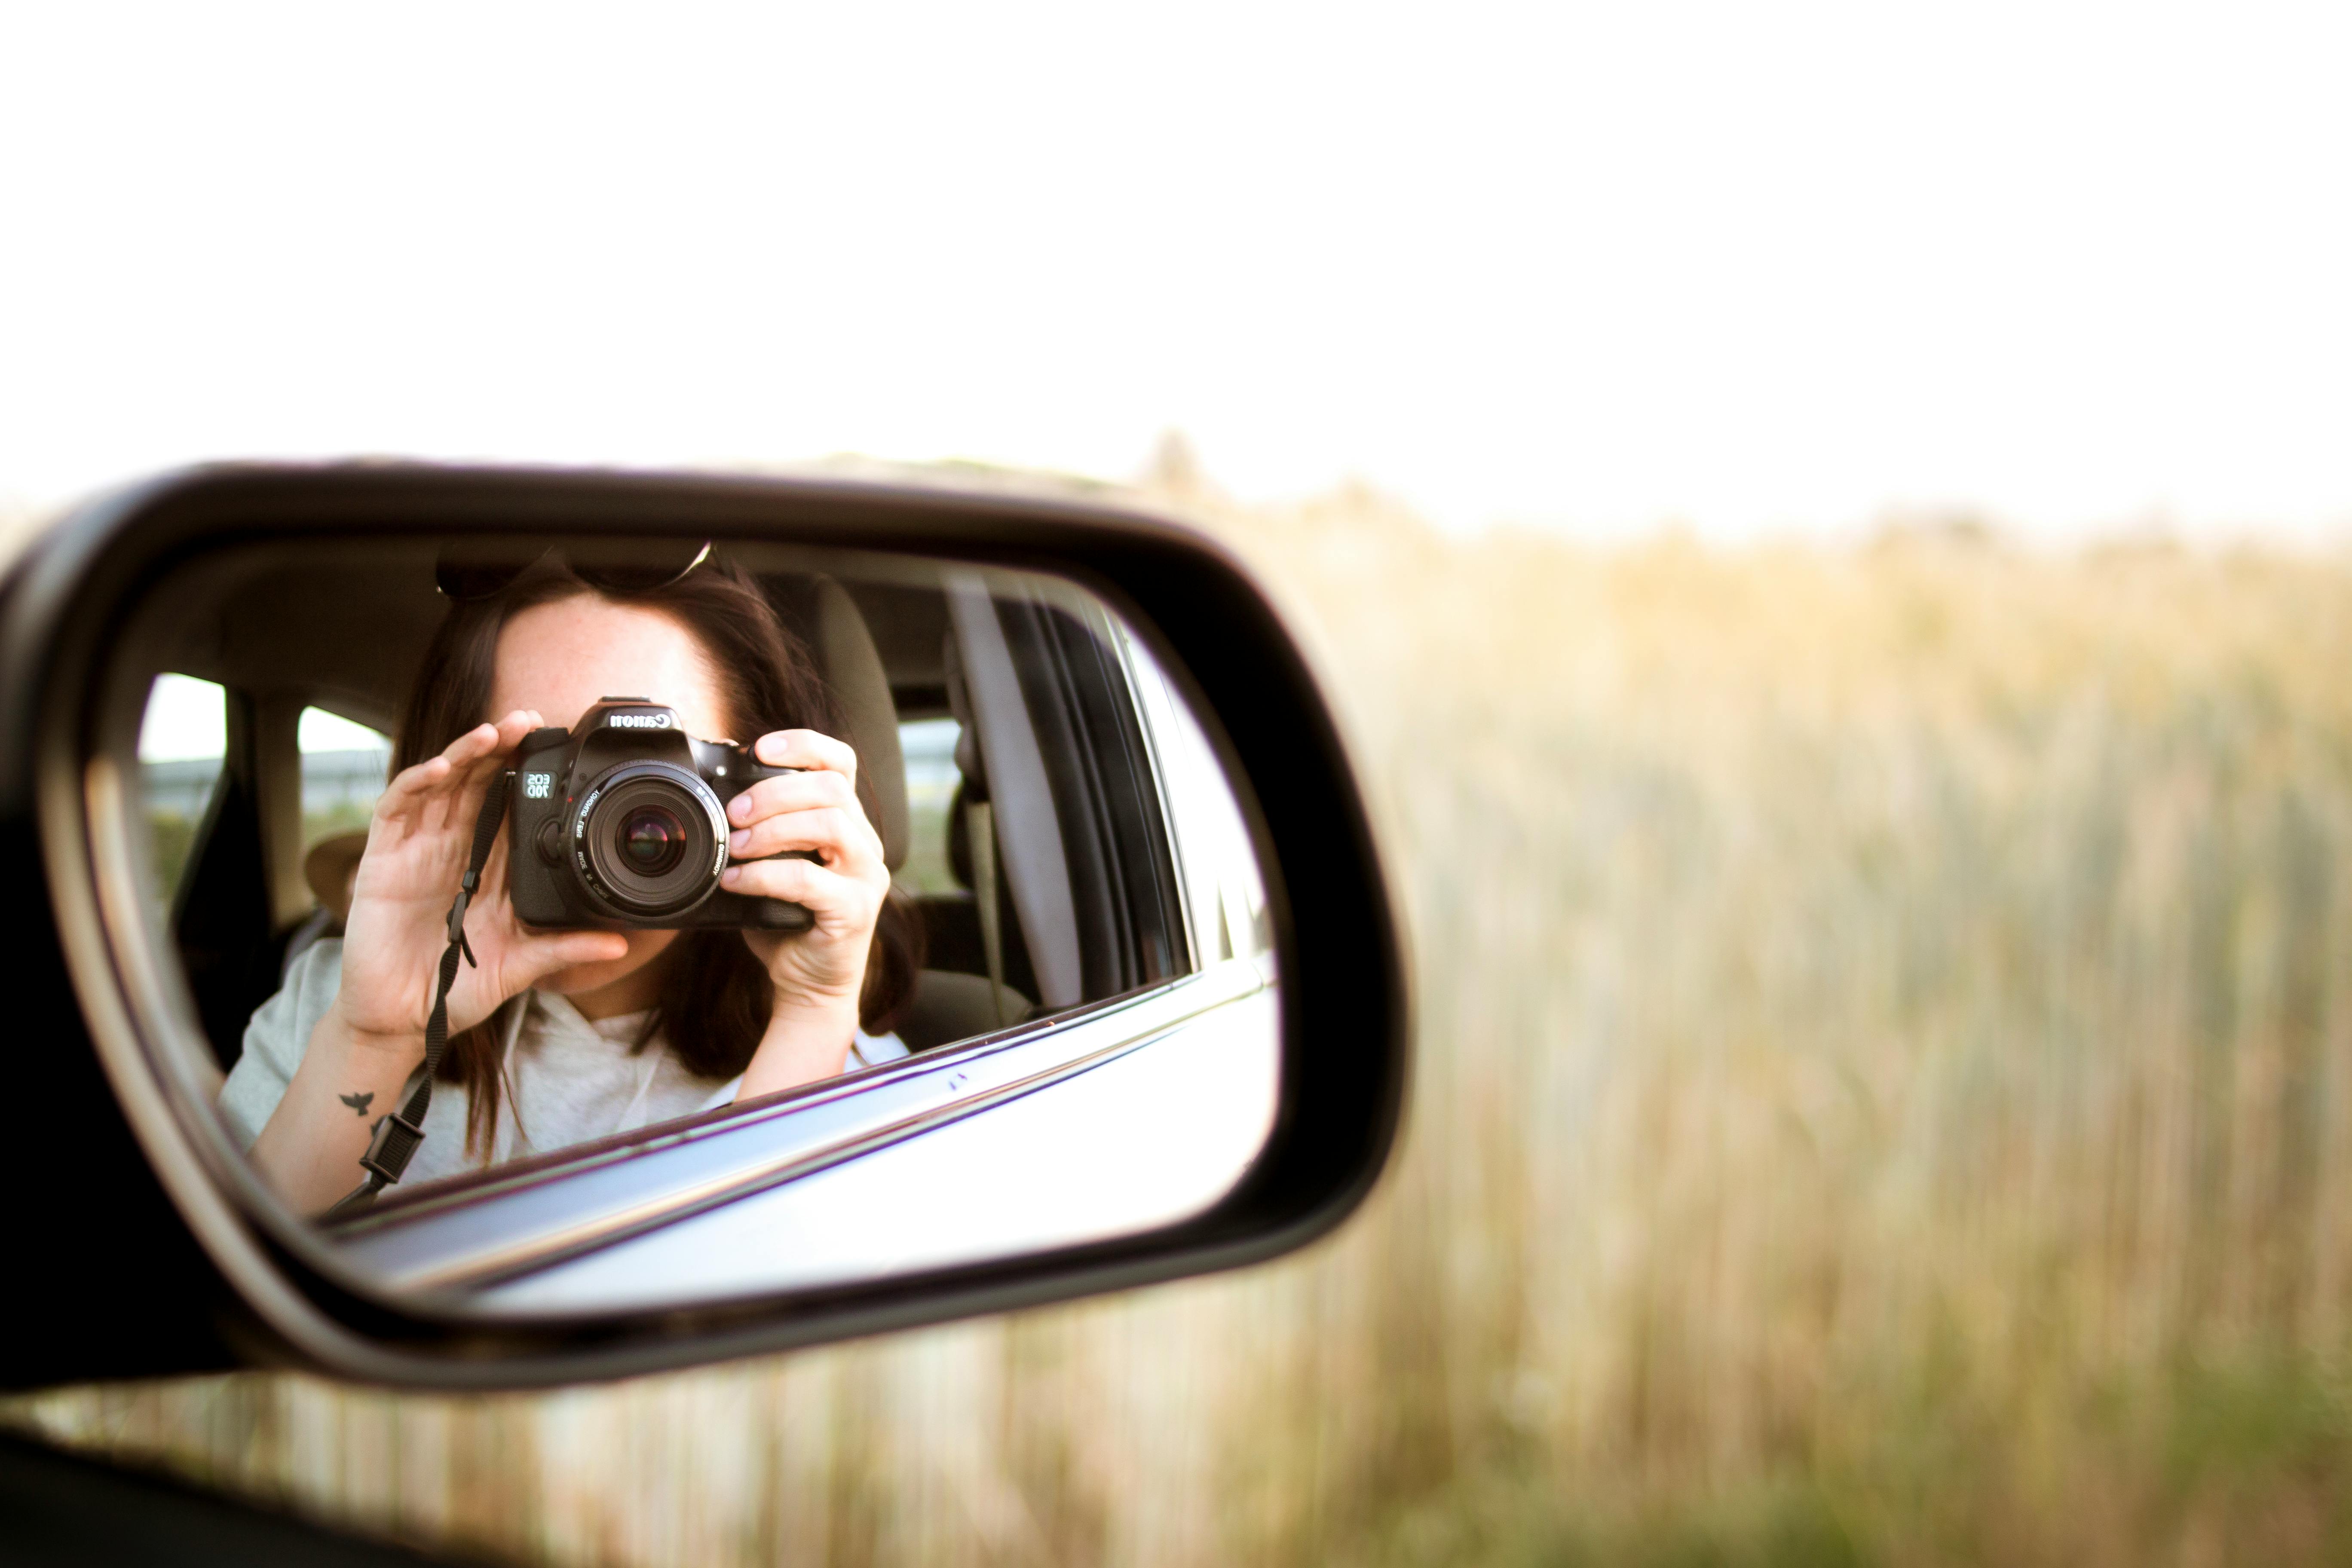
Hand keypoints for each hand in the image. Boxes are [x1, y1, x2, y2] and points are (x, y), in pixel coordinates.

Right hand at [333, 710, 629, 1057]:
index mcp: (489, 865)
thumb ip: (563, 948)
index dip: (528, 774)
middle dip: (500, 748)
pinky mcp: (382, 861)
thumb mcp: (519, 966)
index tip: (559, 748)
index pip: (509, 807)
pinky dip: (414, 784)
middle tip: (530, 721)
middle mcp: (455, 849)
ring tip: (491, 733)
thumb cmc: (457, 988)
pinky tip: (437, 770)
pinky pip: (396, 810)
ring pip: (439, 784)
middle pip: (476, 783)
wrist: (402, 1020)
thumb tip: (619, 944)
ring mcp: (418, 850)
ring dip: (463, 754)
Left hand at [719, 729, 890, 1024]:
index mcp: (848, 823)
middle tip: (734, 813)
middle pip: (833, 788)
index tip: (759, 749)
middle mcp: (865, 844)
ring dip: (773, 829)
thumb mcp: (774, 864)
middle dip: (775, 792)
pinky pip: (809, 879)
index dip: (803, 745)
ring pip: (830, 824)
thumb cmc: (787, 921)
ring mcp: (866, 877)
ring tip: (735, 845)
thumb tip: (715, 796)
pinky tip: (734, 881)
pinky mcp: (855, 911)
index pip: (841, 763)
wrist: (809, 984)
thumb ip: (761, 830)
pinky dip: (763, 875)